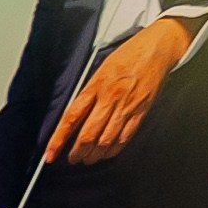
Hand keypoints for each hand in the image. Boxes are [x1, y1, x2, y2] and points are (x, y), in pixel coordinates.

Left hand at [47, 12, 199, 165]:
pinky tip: (107, 153)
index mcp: (95, 86)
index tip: (50, 154)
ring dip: (94, 155)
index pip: (71, 118)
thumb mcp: (100, 70)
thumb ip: (88, 93)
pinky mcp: (141, 112)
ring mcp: (126, 107)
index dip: (58, 140)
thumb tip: (73, 117)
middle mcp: (110, 98)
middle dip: (77, 153)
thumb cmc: (127, 56)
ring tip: (87, 159)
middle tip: (72, 159)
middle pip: (88, 135)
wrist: (156, 49)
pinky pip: (125, 137)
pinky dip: (113, 149)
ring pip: (106, 140)